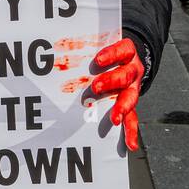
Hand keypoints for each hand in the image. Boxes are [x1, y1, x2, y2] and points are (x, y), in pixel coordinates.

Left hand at [91, 38, 144, 152]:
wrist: (131, 59)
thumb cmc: (108, 53)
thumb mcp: (101, 45)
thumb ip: (85, 48)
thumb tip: (55, 44)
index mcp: (127, 53)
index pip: (122, 50)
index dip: (111, 54)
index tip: (98, 60)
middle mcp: (132, 70)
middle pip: (125, 75)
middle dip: (111, 81)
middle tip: (95, 87)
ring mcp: (133, 88)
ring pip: (130, 97)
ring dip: (121, 108)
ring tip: (114, 119)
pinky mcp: (131, 103)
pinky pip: (133, 118)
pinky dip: (131, 132)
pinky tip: (130, 144)